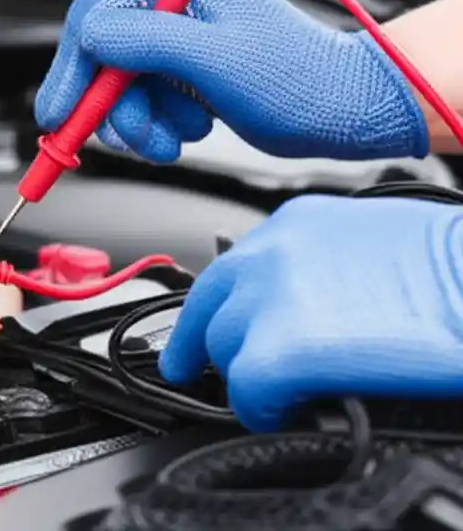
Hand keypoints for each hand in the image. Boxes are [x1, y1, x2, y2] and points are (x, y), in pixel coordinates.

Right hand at [33, 0, 427, 161]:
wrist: (343, 109)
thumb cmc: (298, 80)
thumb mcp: (214, 60)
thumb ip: (145, 42)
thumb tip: (89, 38)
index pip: (94, 19)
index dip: (72, 73)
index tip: (59, 118)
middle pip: (100, 55)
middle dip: (113, 106)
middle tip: (132, 139)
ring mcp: (174, 28)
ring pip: (116, 83)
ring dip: (139, 121)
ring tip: (175, 137)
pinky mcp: (180, 61)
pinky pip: (139, 96)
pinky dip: (154, 123)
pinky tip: (185, 128)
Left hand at [159, 194, 462, 431]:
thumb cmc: (454, 268)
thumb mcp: (376, 244)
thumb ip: (327, 266)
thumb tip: (316, 303)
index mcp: (295, 224)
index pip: (228, 272)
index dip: (215, 311)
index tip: (202, 333)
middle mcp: (270, 254)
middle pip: (211, 311)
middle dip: (216, 346)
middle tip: (211, 372)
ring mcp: (268, 301)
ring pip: (223, 353)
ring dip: (249, 379)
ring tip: (282, 397)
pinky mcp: (277, 352)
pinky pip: (245, 393)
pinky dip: (262, 410)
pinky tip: (289, 414)